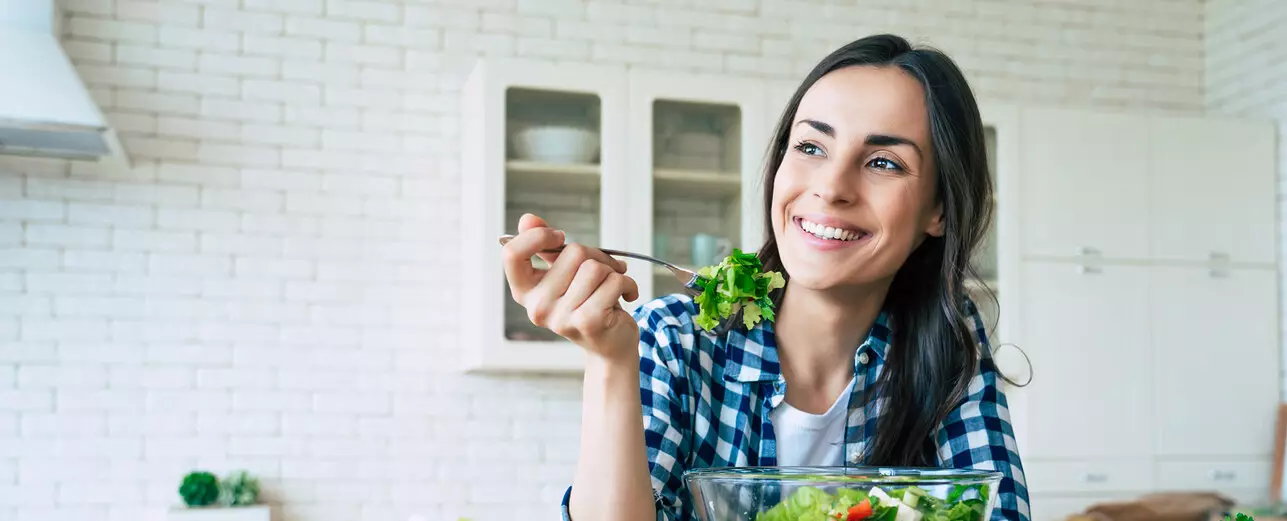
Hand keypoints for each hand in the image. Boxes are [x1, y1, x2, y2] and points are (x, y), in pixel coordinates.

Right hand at [501, 213, 641, 362]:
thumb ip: (544, 246)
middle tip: (603, 272)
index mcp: (525, 292)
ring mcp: (561, 317)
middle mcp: (537, 307)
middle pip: (571, 252)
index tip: (559, 237)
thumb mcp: (564, 273)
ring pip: (595, 267)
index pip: (512, 254)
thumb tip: (527, 219)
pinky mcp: (588, 322)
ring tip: (613, 287)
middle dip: (596, 255)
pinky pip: (613, 281)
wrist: (610, 345)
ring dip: (614, 271)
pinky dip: (628, 284)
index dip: (538, 237)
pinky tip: (626, 296)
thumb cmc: (587, 303)